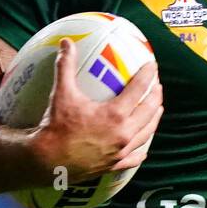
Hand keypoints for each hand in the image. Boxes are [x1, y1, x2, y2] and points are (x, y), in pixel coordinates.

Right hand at [31, 38, 163, 183]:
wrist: (49, 161)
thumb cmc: (56, 126)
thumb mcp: (62, 93)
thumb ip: (66, 66)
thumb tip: (66, 43)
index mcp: (116, 114)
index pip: (139, 89)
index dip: (148, 75)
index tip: (153, 66)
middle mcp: (124, 133)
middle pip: (149, 111)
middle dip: (156, 96)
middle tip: (157, 86)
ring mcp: (121, 151)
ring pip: (146, 133)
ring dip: (153, 120)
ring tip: (157, 110)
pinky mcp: (114, 164)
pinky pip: (133, 158)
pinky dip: (140, 152)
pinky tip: (143, 150)